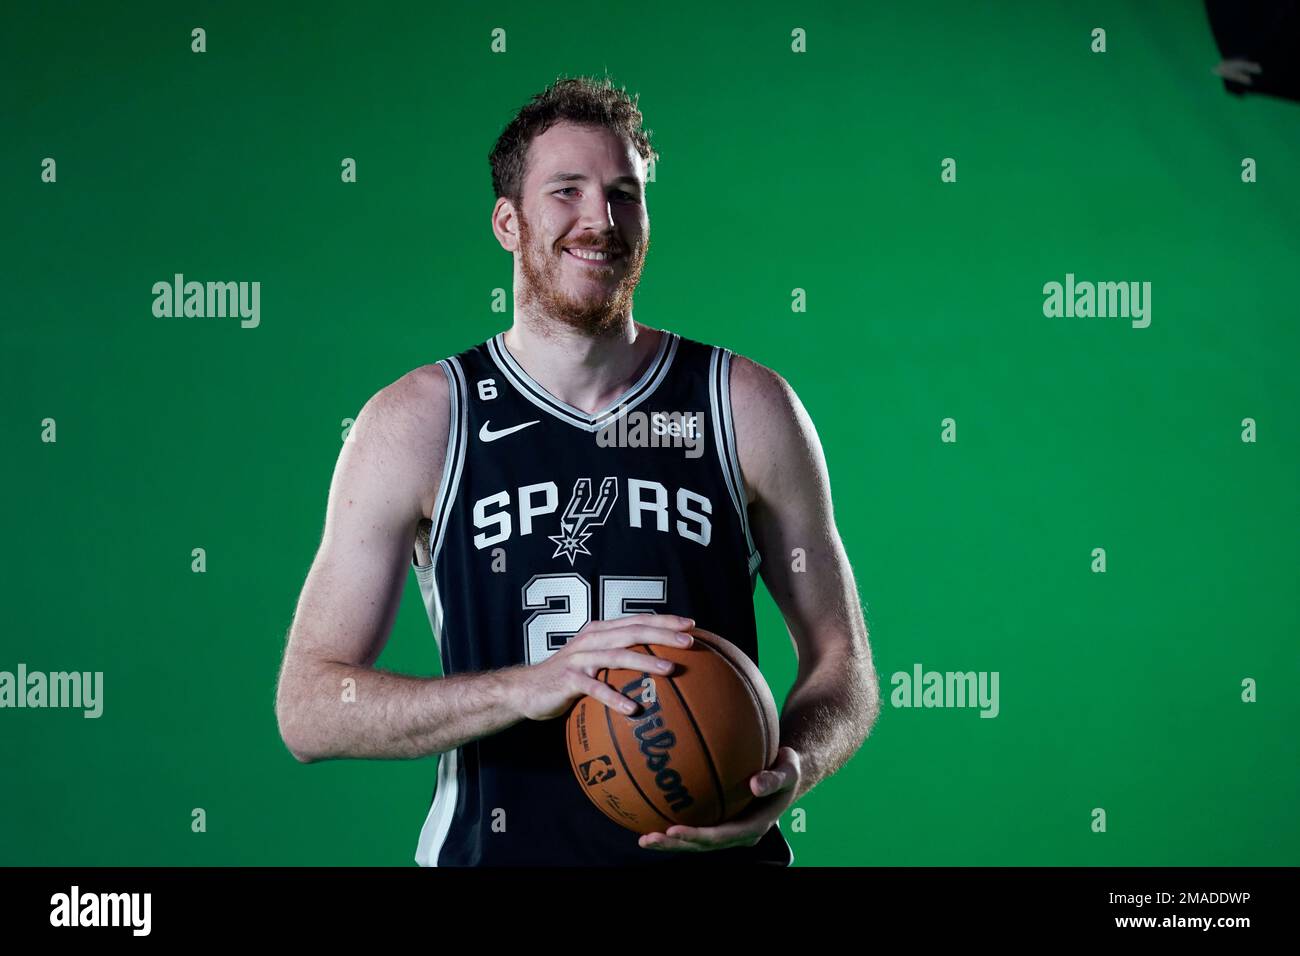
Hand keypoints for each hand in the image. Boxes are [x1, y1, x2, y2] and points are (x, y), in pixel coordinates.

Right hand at [511, 614, 695, 721]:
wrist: (526, 690)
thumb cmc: (568, 677)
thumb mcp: (594, 660)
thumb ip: (619, 656)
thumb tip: (658, 664)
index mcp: (601, 631)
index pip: (637, 620)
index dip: (665, 620)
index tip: (692, 624)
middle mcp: (592, 640)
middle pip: (632, 632)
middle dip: (663, 634)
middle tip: (690, 642)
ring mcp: (580, 659)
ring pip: (617, 655)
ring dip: (645, 661)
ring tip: (671, 669)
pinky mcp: (569, 680)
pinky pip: (595, 689)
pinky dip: (614, 698)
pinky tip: (632, 709)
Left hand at [638, 746, 801, 851]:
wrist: (786, 772)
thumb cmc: (787, 769)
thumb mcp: (789, 770)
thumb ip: (775, 778)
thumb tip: (755, 784)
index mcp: (753, 827)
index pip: (720, 837)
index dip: (696, 836)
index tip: (673, 830)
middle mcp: (737, 833)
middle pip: (702, 845)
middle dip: (674, 844)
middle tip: (648, 838)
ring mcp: (728, 829)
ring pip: (696, 841)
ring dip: (670, 841)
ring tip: (643, 838)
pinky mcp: (721, 820)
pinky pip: (695, 824)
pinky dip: (674, 824)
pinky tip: (652, 815)